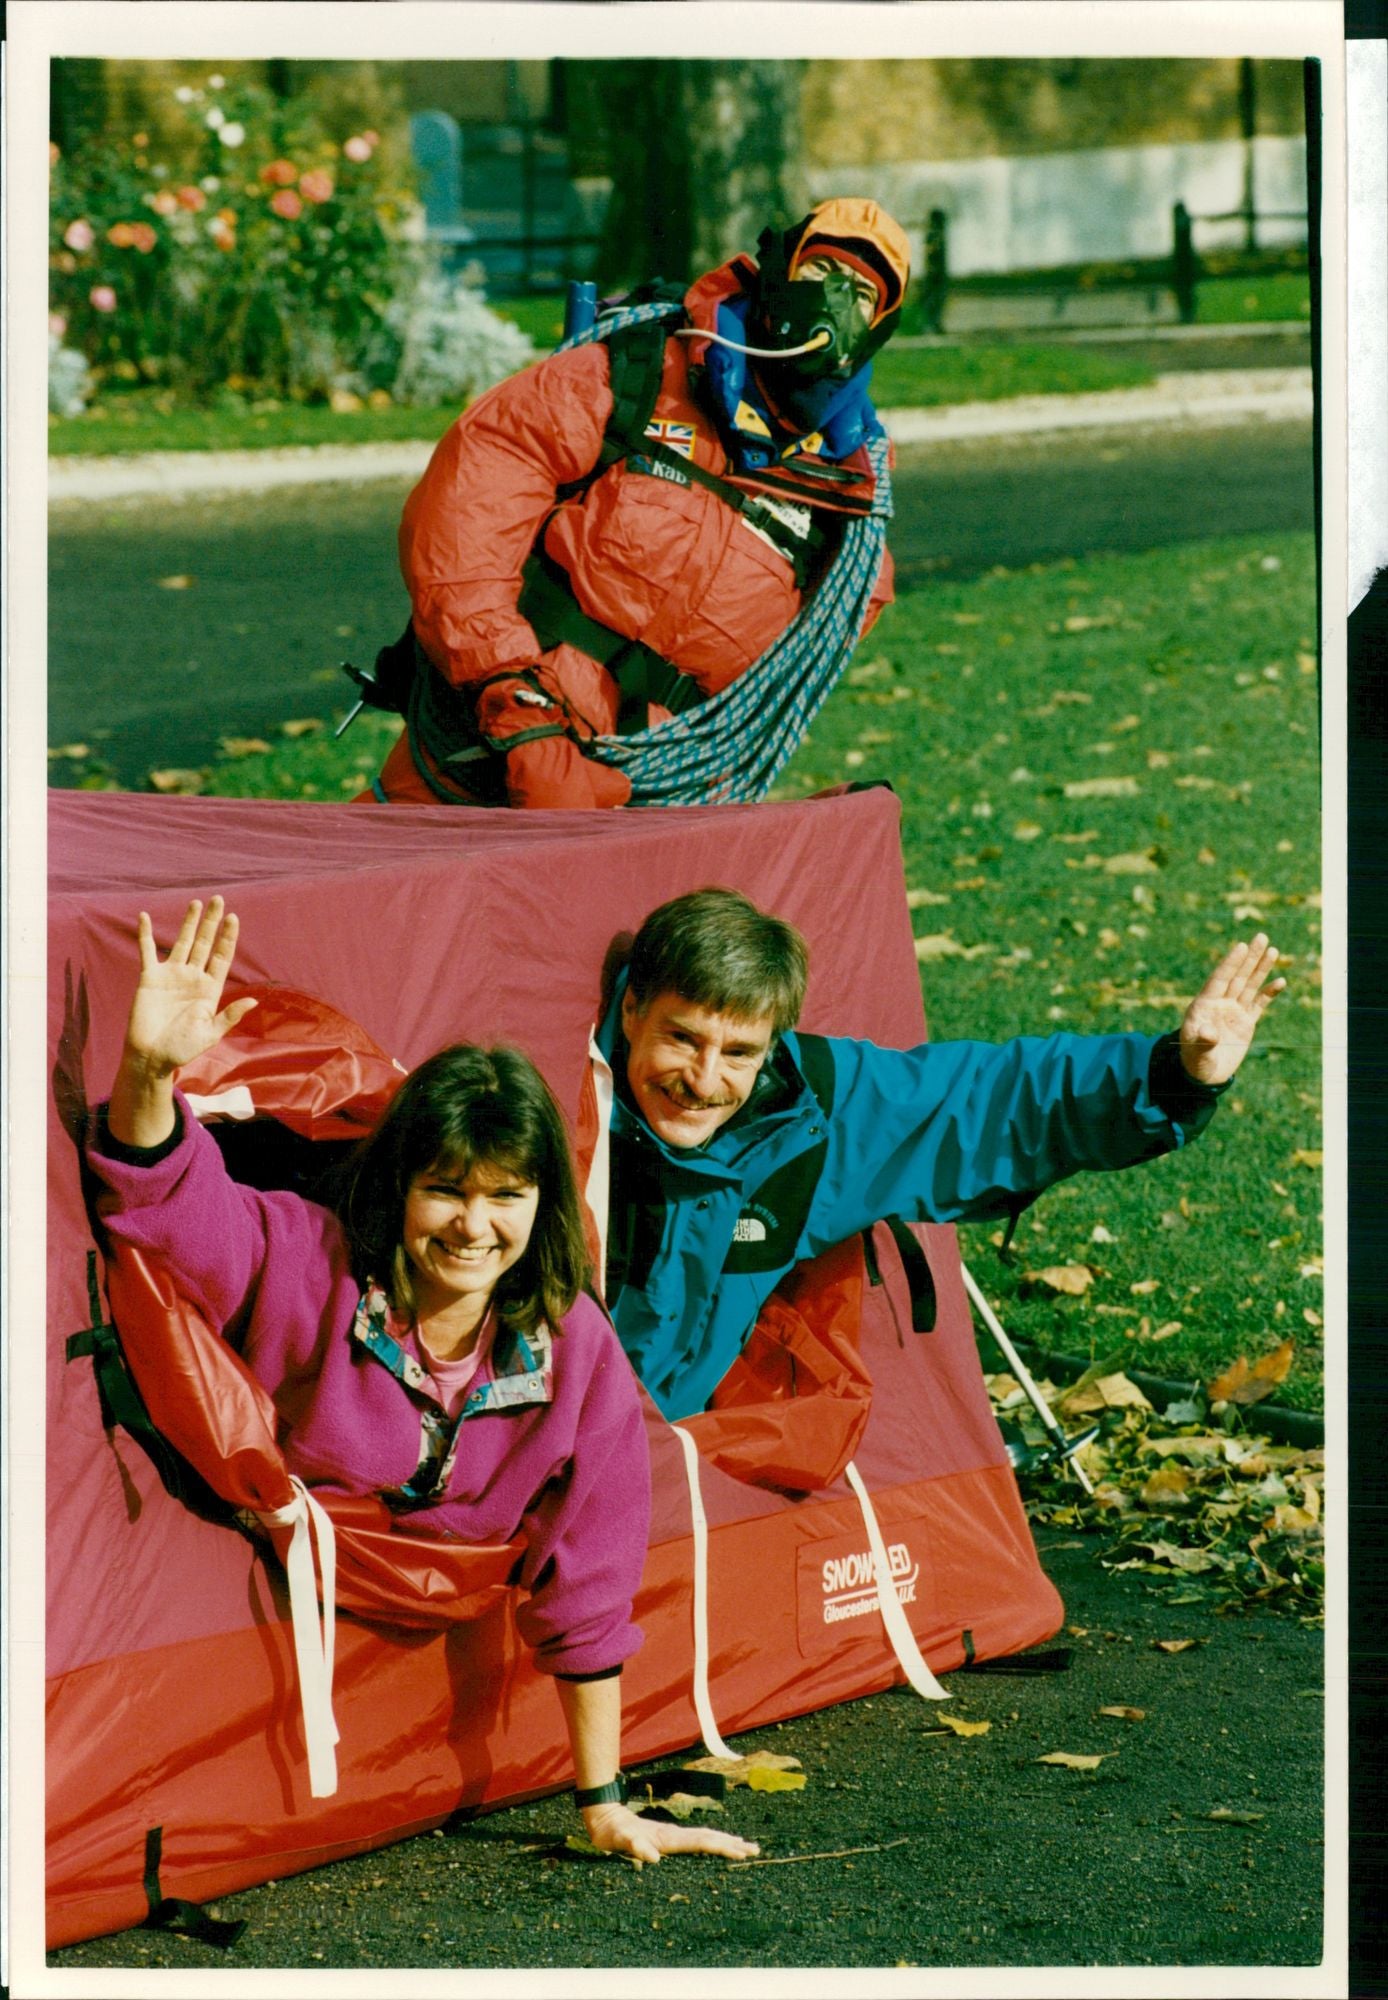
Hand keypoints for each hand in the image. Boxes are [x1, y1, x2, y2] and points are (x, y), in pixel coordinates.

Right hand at [124, 896, 257, 1077]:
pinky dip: (145, 934)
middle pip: (205, 943)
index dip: (228, 938)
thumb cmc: (182, 1050)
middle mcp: (192, 977)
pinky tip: (145, 916)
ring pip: (182, 942)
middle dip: (212, 922)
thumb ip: (229, 1016)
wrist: (151, 1057)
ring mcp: (171, 975)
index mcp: (210, 989)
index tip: (234, 918)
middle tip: (219, 899)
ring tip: (197, 902)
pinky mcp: (150, 977)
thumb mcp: (210, 1034)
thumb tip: (253, 1001)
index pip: (222, 957)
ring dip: (189, 923)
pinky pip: (148, 951)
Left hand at [581, 1801, 759, 1864]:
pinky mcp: (668, 1839)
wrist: (606, 1818)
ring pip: (705, 1837)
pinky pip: (696, 1841)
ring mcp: (672, 1836)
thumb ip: (636, 1847)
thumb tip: (654, 1858)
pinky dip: (711, 1843)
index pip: (701, 1842)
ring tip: (744, 1846)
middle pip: (709, 1837)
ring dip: (725, 1842)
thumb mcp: (621, 1841)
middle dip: (732, 1844)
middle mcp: (674, 1835)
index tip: (741, 1852)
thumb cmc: (613, 1833)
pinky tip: (716, 1846)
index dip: (721, 1847)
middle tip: (755, 1849)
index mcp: (669, 1838)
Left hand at [1178, 933, 1285, 1086]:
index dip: (1230, 963)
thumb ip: (1203, 1040)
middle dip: (1249, 957)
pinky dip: (1269, 993)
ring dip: (1260, 968)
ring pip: (1249, 986)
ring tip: (1272, 950)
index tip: (1240, 947)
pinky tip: (1280, 981)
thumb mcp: (1197, 1051)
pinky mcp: (1245, 1022)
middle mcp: (1219, 1004)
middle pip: (1237, 976)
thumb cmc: (1195, 1062)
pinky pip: (1259, 1004)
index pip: (1219, 979)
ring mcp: (1233, 1012)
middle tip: (1261, 936)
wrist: (1204, 1075)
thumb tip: (1208, 1032)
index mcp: (1203, 1005)